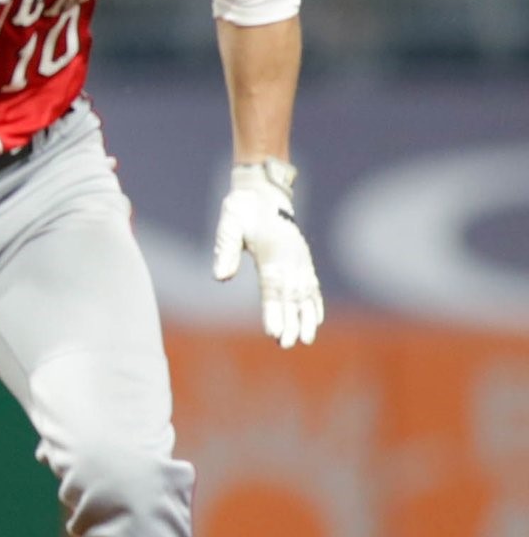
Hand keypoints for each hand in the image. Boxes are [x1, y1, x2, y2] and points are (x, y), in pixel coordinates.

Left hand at [213, 160, 323, 347]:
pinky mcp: (303, 260)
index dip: (274, 310)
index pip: (272, 287)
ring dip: (305, 317)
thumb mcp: (229, 225)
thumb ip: (225, 250)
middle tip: (286, 344)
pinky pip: (312, 285)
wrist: (263, 192)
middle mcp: (291, 257)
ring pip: (305, 293)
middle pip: (291, 295)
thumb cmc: (241, 211)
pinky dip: (314, 303)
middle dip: (290, 321)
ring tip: (304, 340)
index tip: (273, 331)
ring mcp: (300, 259)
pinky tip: (315, 321)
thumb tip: (221, 277)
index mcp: (273, 251)